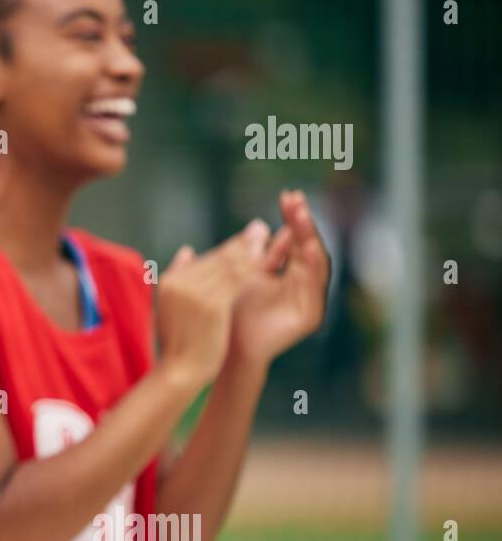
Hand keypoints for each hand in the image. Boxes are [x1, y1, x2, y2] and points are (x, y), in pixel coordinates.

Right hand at [156, 219, 270, 391]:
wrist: (180, 370)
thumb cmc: (179, 342)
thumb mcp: (172, 305)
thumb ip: (179, 274)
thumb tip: (187, 248)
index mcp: (170, 280)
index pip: (204, 258)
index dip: (228, 246)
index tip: (246, 238)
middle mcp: (180, 283)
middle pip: (217, 258)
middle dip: (241, 242)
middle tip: (261, 229)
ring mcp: (195, 293)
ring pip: (229, 266)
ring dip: (250, 250)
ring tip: (267, 239)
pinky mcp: (212, 304)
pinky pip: (237, 281)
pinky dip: (252, 268)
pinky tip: (267, 261)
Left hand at [227, 190, 330, 366]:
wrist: (225, 346)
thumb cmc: (231, 311)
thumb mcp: (244, 274)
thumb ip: (256, 253)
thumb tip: (261, 224)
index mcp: (288, 273)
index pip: (295, 239)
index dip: (293, 218)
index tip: (287, 195)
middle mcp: (302, 284)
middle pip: (308, 246)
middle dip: (303, 222)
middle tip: (296, 199)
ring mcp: (308, 299)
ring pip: (316, 262)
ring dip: (310, 237)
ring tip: (302, 216)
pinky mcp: (310, 315)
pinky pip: (316, 286)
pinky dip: (315, 265)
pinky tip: (310, 247)